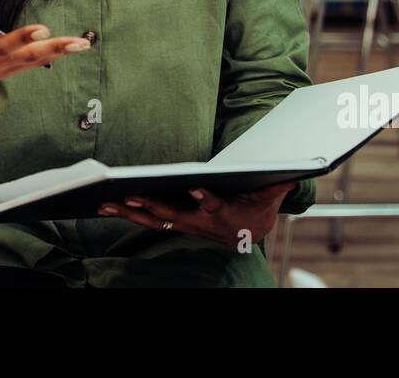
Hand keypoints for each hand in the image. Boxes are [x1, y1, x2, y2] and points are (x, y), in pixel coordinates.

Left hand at [96, 181, 297, 247]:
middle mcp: (200, 222)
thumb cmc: (258, 205)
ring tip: (104, 201)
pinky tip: (107, 204)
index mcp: (224, 212)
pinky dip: (127, 212)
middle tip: (130, 194)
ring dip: (129, 211)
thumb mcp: (272, 193)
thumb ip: (278, 181)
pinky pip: (147, 219)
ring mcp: (184, 224)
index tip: (196, 188)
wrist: (250, 231)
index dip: (205, 198)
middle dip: (150, 204)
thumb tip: (294, 166)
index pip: (214, 205)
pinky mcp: (174, 223)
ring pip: (153, 219)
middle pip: (173, 213)